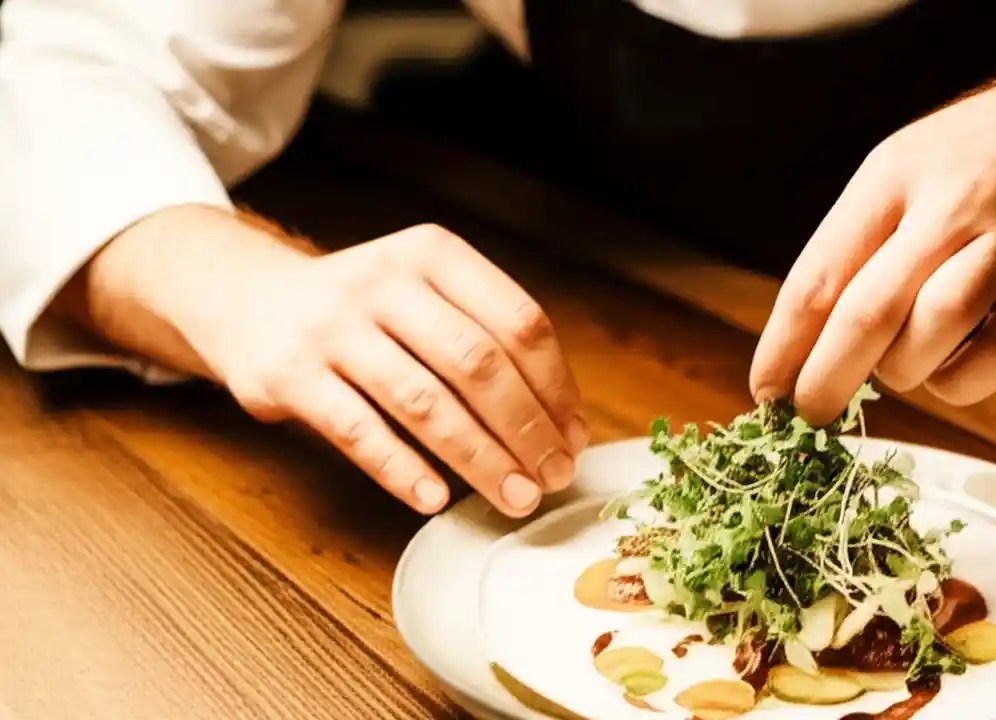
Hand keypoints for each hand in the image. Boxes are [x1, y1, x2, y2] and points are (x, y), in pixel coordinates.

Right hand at [188, 223, 587, 516]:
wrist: (247, 300)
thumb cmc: (362, 312)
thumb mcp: (422, 291)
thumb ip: (482, 335)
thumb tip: (559, 423)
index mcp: (432, 255)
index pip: (517, 322)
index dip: (556, 387)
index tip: (574, 437)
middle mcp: (383, 281)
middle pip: (477, 363)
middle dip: (526, 429)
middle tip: (553, 477)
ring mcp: (331, 326)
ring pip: (424, 401)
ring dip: (479, 458)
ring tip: (514, 497)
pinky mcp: (288, 375)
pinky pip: (358, 431)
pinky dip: (402, 469)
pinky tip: (436, 499)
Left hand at [751, 72, 995, 422]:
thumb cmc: (966, 160)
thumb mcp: (894, 171)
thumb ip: (853, 245)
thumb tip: (802, 342)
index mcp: (891, 177)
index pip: (819, 274)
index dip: (784, 343)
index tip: (765, 388)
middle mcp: (948, 208)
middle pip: (868, 315)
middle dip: (826, 378)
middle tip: (808, 411)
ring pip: (929, 340)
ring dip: (897, 374)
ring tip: (892, 366)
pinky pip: (994, 361)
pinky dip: (956, 384)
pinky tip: (944, 370)